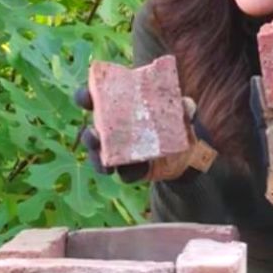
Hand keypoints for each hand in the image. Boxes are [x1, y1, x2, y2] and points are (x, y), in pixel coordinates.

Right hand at [74, 85, 215, 182]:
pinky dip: (127, 173)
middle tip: (94, 134)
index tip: (87, 99)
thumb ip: (184, 107)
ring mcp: (118, 153)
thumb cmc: (176, 122)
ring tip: (104, 161)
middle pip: (90, 133)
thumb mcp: (181, 111)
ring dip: (99, 159)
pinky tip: (130, 171)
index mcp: (117, 109)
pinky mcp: (130, 170)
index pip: (93, 100)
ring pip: (100, 157)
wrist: (187, 153)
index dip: (84, 98)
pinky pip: (124, 174)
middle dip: (89, 135)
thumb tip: (187, 105)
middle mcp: (111, 131)